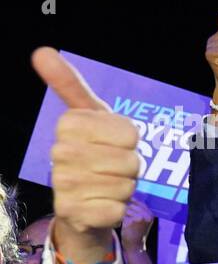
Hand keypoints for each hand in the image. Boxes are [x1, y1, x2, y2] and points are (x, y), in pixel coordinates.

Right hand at [32, 48, 139, 256]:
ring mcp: (65, 185)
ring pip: (125, 184)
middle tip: (112, 169)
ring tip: (106, 185)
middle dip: (130, 167)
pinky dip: (116, 209)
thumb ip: (71, 85)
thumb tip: (41, 50)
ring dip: (124, 188)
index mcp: (68, 125)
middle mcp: (60, 153)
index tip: (113, 144)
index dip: (129, 142)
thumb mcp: (90, 117)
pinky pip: (116, 210)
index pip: (129, 132)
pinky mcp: (75, 213)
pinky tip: (100, 206)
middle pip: (130, 160)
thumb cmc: (94, 155)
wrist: (82, 206)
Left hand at [120, 197, 154, 251]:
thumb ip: (138, 210)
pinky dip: (119, 218)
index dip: (130, 203)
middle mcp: (147, 215)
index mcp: (150, 214)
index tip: (124, 207)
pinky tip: (121, 224)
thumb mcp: (141, 220)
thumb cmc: (135, 232)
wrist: (134, 245)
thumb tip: (128, 198)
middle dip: (125, 209)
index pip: (139, 203)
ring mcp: (140, 218)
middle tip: (122, 215)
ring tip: (121, 219)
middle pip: (131, 205)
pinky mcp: (132, 221)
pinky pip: (122, 215)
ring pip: (126, 209)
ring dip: (121, 213)